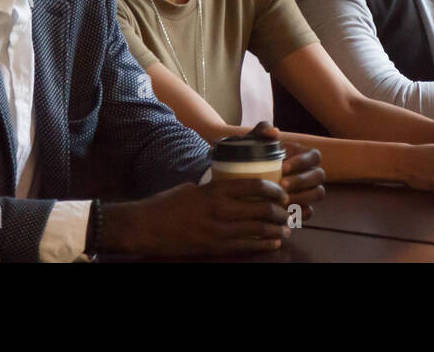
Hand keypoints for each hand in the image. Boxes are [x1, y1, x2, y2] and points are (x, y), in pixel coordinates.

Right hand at [103, 178, 289, 256]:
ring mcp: (217, 230)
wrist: (146, 227)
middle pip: (262, 208)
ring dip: (277, 228)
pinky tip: (274, 242)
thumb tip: (236, 188)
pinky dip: (264, 244)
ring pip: (258, 229)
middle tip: (288, 211)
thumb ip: (217, 189)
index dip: (275, 190)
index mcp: (216, 190)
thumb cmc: (168, 204)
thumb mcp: (195, 188)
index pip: (255, 185)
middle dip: (281, 211)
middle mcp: (220, 209)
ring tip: (286, 228)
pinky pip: (246, 246)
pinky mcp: (213, 247)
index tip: (283, 192)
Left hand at [247, 121, 324, 219]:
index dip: (301, 162)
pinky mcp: (303, 208)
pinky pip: (309, 212)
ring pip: (318, 194)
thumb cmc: (254, 156)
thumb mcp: (256, 141)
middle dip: (301, 180)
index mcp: (306, 156)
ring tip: (282, 199)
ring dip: (302, 197)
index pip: (314, 157)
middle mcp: (312, 173)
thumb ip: (263, 129)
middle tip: (282, 185)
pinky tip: (283, 212)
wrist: (244, 178)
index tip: (282, 167)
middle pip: (319, 176)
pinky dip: (299, 213)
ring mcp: (310, 191)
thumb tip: (273, 132)